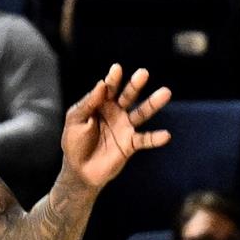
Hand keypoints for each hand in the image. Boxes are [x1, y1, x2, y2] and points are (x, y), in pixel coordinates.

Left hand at [59, 64, 170, 189]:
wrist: (80, 170)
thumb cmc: (74, 142)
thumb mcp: (75, 120)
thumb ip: (88, 104)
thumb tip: (101, 84)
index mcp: (100, 104)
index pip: (108, 88)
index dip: (113, 79)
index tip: (117, 69)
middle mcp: (116, 112)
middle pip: (128, 96)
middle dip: (135, 85)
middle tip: (143, 73)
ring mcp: (125, 127)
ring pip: (141, 113)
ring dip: (152, 104)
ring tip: (165, 92)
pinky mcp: (130, 144)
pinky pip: (145, 140)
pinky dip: (155, 138)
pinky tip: (166, 135)